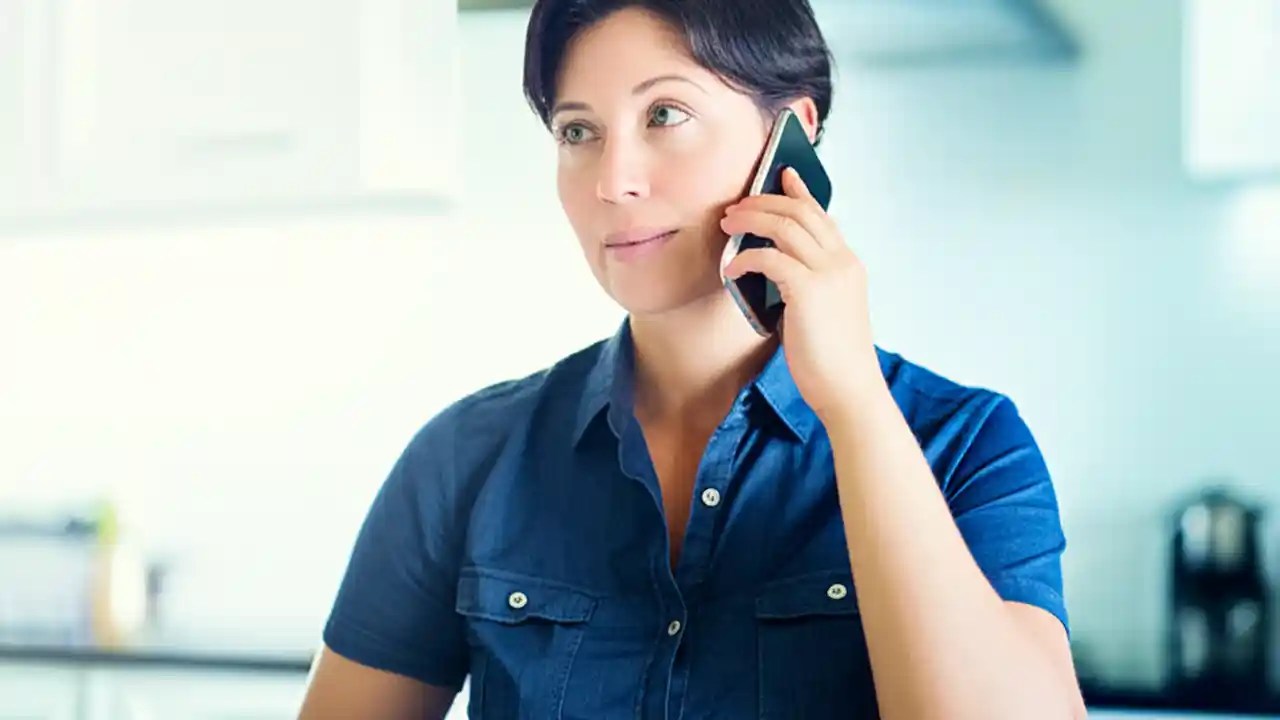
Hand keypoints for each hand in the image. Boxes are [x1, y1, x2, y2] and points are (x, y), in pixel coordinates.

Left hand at [720, 167, 883, 422]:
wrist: (848, 389)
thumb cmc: (831, 361)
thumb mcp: (824, 312)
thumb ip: (806, 285)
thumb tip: (774, 272)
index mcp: (848, 265)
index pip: (823, 216)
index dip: (800, 192)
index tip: (782, 174)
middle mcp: (842, 261)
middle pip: (801, 211)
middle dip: (764, 202)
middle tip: (735, 207)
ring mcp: (828, 273)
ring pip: (785, 225)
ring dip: (751, 220)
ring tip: (727, 226)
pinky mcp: (808, 290)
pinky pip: (769, 257)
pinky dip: (745, 257)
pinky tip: (731, 270)